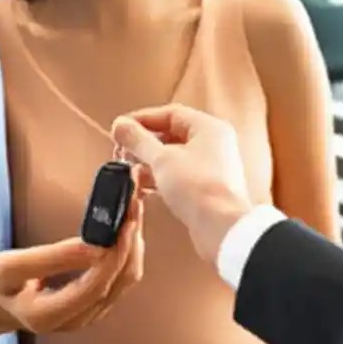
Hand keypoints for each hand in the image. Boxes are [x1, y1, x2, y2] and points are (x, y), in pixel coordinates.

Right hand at [0, 173, 144, 332]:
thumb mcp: (11, 267)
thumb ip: (52, 258)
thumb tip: (96, 245)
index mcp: (51, 315)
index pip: (96, 286)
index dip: (115, 254)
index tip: (125, 222)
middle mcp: (77, 320)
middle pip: (119, 282)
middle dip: (130, 242)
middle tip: (134, 205)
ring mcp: (89, 314)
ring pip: (125, 279)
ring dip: (133, 244)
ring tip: (133, 210)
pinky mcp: (96, 303)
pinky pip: (121, 277)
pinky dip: (127, 250)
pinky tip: (126, 227)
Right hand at [111, 104, 251, 263]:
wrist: (221, 230)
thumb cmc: (200, 190)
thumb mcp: (161, 159)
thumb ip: (138, 140)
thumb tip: (120, 125)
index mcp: (209, 128)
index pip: (170, 113)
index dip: (142, 119)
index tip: (121, 128)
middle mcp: (213, 144)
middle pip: (172, 134)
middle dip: (143, 143)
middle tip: (122, 150)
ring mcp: (211, 167)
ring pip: (173, 156)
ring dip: (149, 161)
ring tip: (128, 169)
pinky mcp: (206, 188)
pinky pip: (178, 175)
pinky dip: (159, 177)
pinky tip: (142, 185)